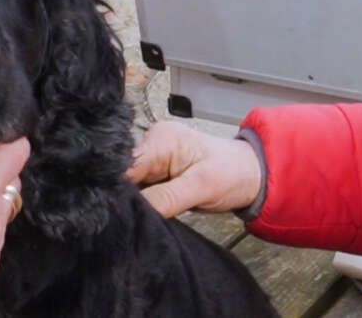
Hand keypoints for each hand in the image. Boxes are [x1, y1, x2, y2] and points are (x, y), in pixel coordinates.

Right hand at [126, 122, 261, 218]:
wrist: (250, 174)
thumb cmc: (232, 174)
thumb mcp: (201, 187)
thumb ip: (165, 198)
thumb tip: (129, 211)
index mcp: (161, 138)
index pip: (124, 165)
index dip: (114, 190)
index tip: (111, 215)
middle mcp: (152, 143)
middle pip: (121, 174)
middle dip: (121, 198)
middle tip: (121, 222)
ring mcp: (153, 157)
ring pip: (127, 184)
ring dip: (129, 202)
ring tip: (132, 220)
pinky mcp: (156, 171)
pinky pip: (137, 188)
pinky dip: (138, 202)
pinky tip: (140, 214)